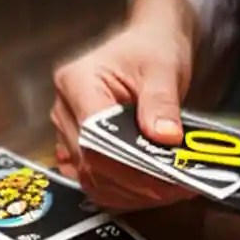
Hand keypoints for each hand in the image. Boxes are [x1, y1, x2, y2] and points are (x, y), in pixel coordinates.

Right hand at [51, 0, 195, 209]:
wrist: (148, 47)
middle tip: (174, 188)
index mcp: (76, 83)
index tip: (160, 177)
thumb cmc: (150, 51)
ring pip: (92, 179)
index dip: (125, 164)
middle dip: (134, 183)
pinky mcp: (80, 150)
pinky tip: (152, 190)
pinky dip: (124, 192)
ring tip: (169, 191)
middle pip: (91, 163)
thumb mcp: (162, 68)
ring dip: (131, 193)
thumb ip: (161, 102)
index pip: (94, 136)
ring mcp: (69, 134)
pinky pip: (97, 181)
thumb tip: (164, 137)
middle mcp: (64, 111)